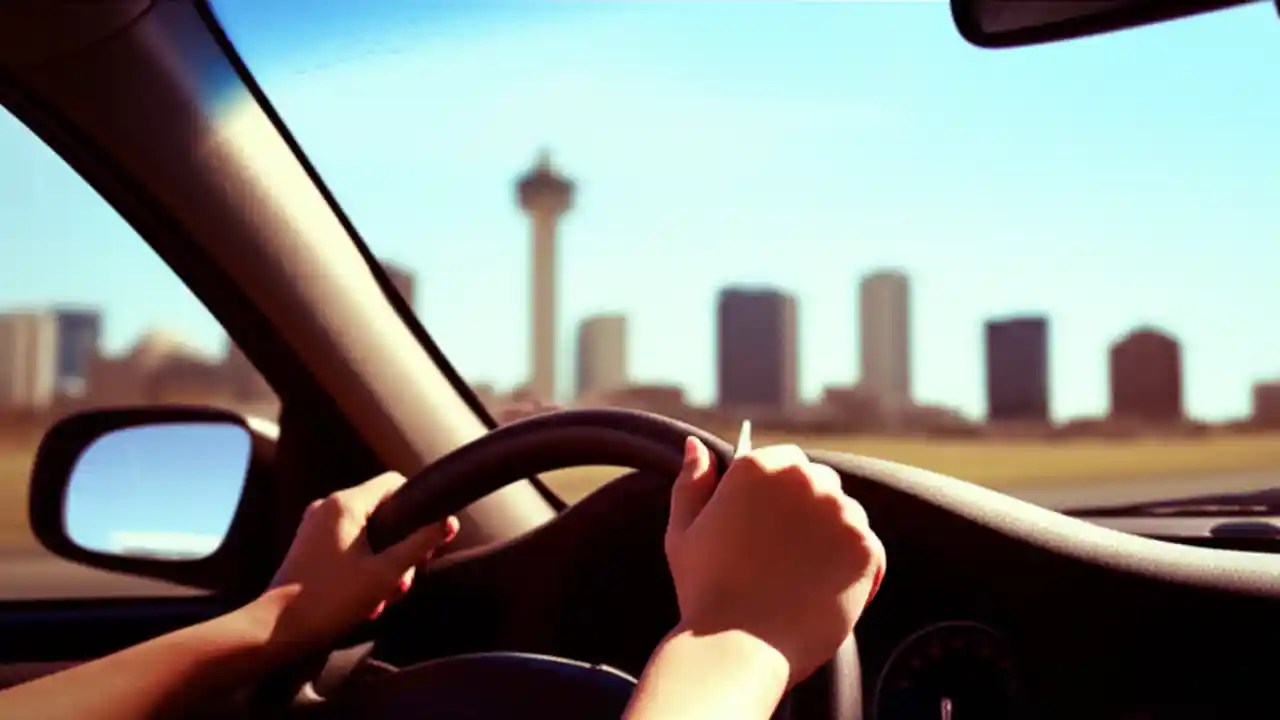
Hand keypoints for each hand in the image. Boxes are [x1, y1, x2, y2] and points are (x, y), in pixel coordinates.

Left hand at [265, 472, 459, 651]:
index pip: (394, 483)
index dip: (417, 508)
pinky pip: (348, 547)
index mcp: (345, 504)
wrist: (277, 629)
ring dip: (382, 565)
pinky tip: (365, 600)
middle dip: (399, 548)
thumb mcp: (385, 574)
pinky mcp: (308, 546)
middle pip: (382, 514)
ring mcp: (314, 527)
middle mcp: (327, 508)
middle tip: (403, 581)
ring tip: (381, 597)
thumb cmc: (330, 599)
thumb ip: (419, 545)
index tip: (426, 539)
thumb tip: (448, 522)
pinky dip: (361, 568)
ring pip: (367, 535)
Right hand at [664, 438, 885, 685]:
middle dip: (809, 510)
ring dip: (834, 536)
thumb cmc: (704, 591)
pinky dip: (855, 567)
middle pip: (822, 482)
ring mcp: (839, 512)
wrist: (736, 648)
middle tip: (785, 554)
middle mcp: (804, 479)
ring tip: (802, 577)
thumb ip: (693, 481)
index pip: (788, 460)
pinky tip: (826, 589)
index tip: (770, 522)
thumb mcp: (684, 531)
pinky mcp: (865, 547)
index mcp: (759, 467)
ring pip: (848, 514)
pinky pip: (870, 548)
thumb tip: (697, 445)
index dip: (780, 493)